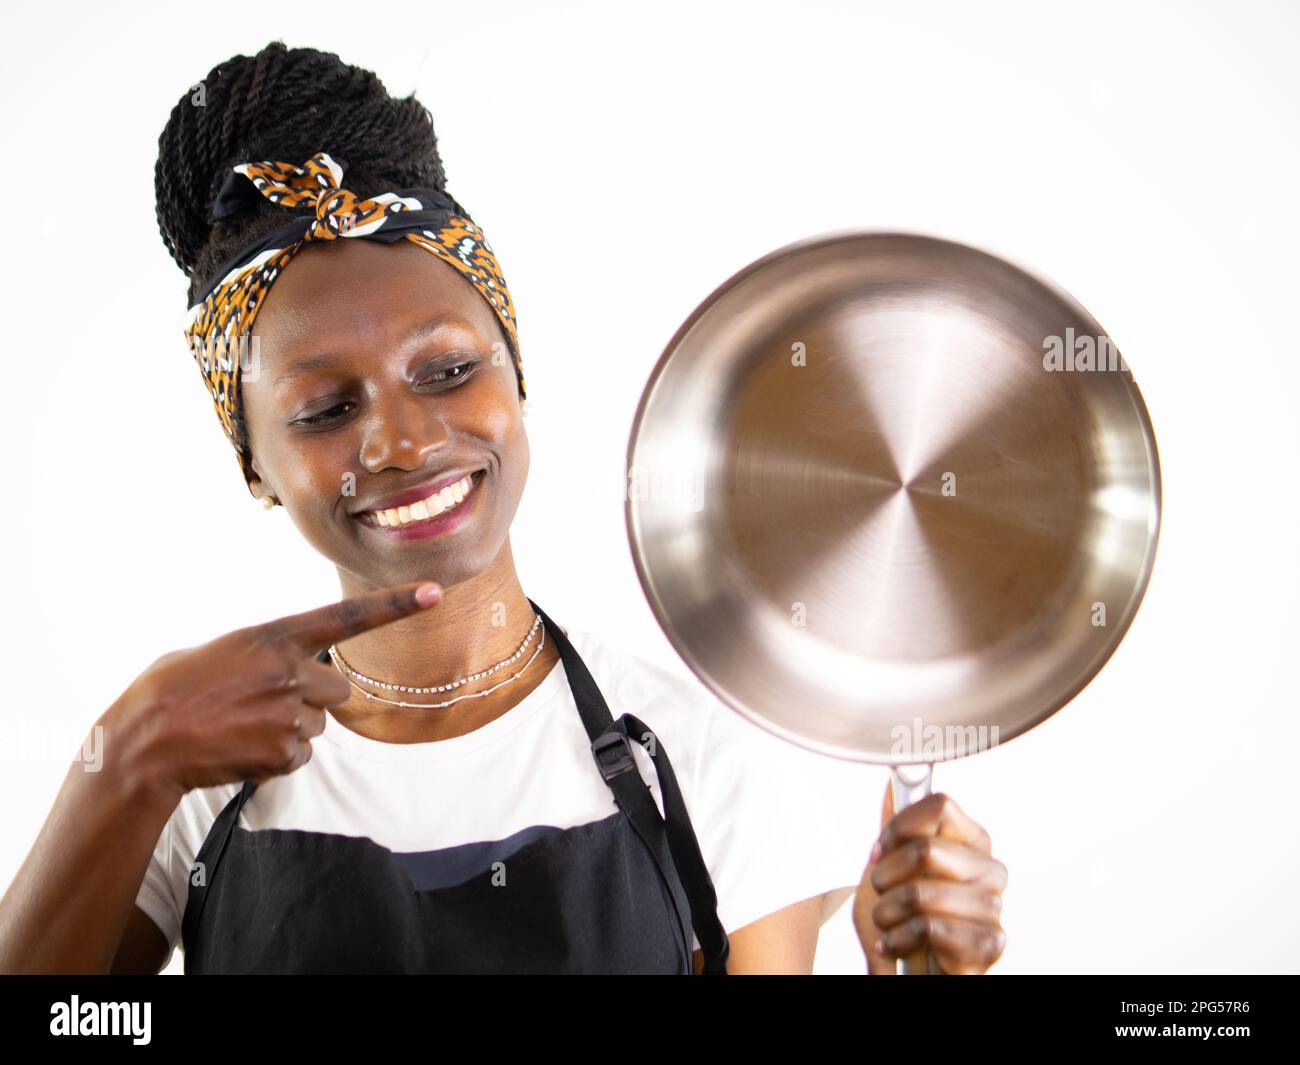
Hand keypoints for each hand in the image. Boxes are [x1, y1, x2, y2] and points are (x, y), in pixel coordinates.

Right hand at [101, 581, 442, 797]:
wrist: (144, 744)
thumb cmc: (171, 690)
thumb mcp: (220, 652)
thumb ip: (266, 654)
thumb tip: (291, 670)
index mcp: (273, 637)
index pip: (346, 619)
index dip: (394, 605)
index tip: (435, 592)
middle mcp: (290, 672)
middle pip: (336, 687)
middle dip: (311, 696)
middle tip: (262, 703)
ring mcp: (290, 714)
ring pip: (316, 723)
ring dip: (289, 728)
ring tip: (240, 728)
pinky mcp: (286, 753)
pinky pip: (300, 754)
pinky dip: (276, 756)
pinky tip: (240, 749)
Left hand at [853, 782, 1006, 973]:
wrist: (908, 968)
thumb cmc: (904, 915)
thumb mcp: (891, 865)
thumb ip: (897, 828)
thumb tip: (891, 784)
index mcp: (973, 841)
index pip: (941, 805)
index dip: (900, 826)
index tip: (880, 850)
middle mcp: (991, 869)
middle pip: (925, 849)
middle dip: (885, 876)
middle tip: (882, 893)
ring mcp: (994, 907)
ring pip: (918, 894)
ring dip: (887, 913)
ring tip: (888, 922)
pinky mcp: (989, 944)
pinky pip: (926, 928)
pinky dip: (897, 939)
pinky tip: (897, 943)